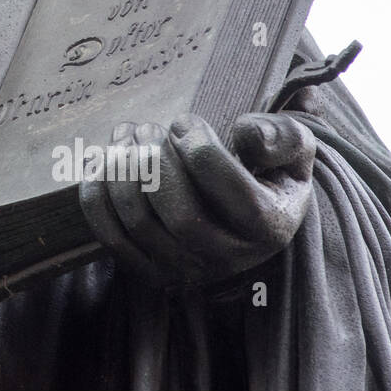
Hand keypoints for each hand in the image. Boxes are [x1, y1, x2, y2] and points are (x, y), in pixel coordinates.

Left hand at [78, 112, 315, 287]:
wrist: (243, 213)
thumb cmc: (266, 172)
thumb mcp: (293, 149)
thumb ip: (284, 135)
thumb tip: (249, 135)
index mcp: (270, 227)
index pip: (234, 194)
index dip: (201, 149)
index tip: (184, 121)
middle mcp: (228, 259)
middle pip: (182, 216)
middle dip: (156, 161)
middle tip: (149, 127)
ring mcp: (184, 270)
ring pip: (141, 222)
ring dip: (123, 168)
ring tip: (127, 134)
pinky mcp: (146, 269)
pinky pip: (108, 234)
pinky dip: (97, 193)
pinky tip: (105, 159)